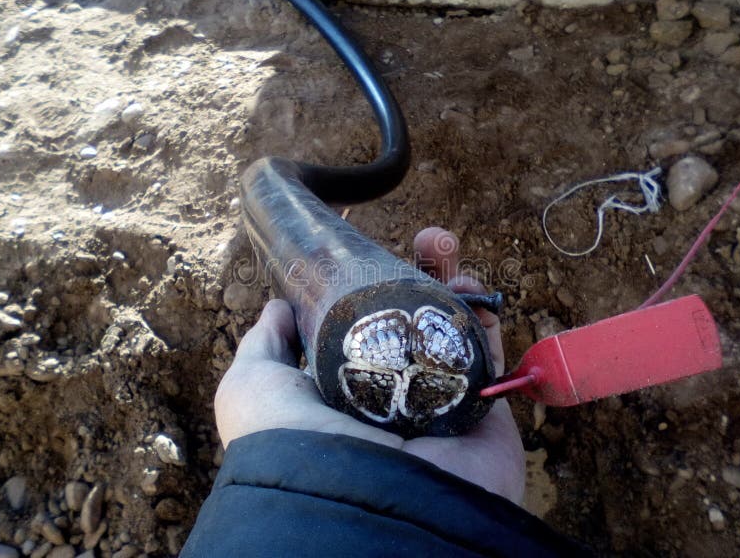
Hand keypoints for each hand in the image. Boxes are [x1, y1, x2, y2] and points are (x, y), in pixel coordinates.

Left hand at [215, 227, 525, 503]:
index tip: (371, 245)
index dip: (368, 282)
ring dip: (452, 279)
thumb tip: (277, 308)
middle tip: (423, 239)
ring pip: (451, 328)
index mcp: (346, 387)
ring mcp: (439, 401)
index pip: (364, 324)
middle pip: (412, 318)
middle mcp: (393, 392)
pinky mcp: (482, 411)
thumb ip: (264, 346)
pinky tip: (470, 286)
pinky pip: (487, 354)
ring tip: (443, 245)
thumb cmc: (292, 444)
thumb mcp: (253, 390)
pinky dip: (483, 314)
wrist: (362, 501)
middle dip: (418, 271)